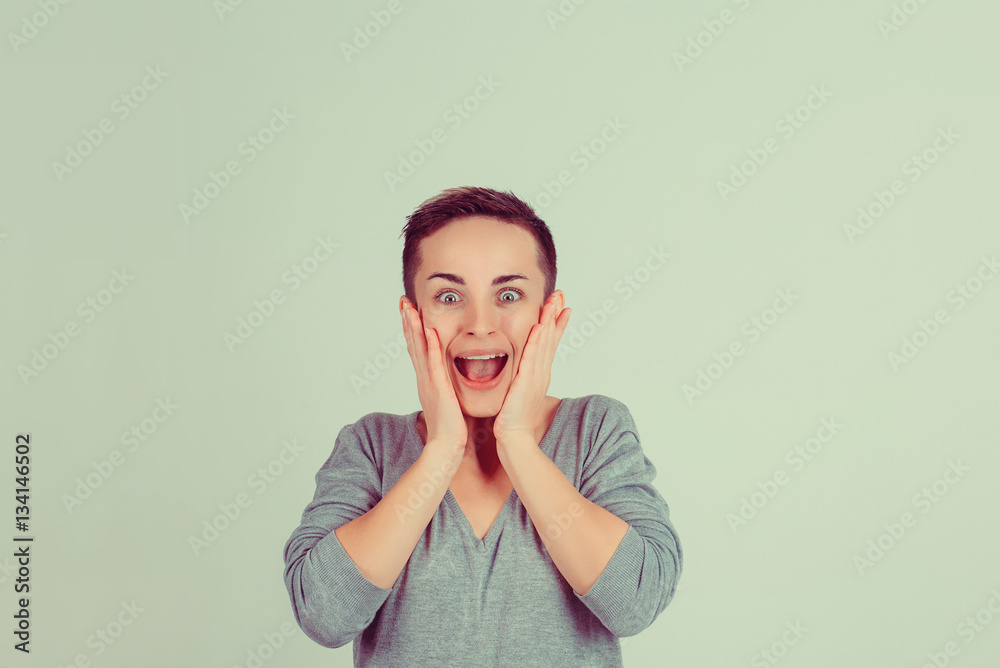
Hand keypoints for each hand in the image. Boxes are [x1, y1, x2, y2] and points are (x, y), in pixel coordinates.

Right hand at [401, 299, 467, 459]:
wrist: (447, 446)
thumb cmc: (449, 427)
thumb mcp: (446, 400)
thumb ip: (445, 387)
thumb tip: (447, 380)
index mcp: (426, 380)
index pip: (417, 350)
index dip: (412, 330)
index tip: (409, 311)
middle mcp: (424, 378)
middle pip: (413, 345)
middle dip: (408, 322)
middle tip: (403, 302)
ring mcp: (429, 382)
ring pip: (420, 349)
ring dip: (414, 328)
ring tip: (410, 308)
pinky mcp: (439, 388)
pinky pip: (434, 363)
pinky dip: (431, 347)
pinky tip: (430, 331)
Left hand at [494, 291, 571, 443]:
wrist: (514, 437)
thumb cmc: (513, 419)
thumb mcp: (519, 392)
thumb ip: (521, 379)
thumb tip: (520, 371)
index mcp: (539, 374)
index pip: (550, 344)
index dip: (556, 325)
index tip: (563, 307)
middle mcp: (541, 372)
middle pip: (550, 338)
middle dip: (555, 315)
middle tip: (560, 295)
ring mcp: (536, 376)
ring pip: (543, 343)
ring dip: (548, 321)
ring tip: (553, 302)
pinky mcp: (526, 382)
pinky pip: (531, 357)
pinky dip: (536, 341)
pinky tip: (539, 326)